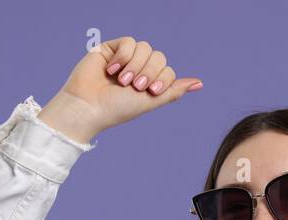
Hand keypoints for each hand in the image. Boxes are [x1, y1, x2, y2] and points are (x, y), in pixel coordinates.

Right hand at [39, 36, 203, 141]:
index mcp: (149, 83)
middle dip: (149, 72)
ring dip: (135, 65)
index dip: (162, 79)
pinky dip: (123, 56)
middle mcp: (138, 70)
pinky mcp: (111, 49)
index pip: (167, 70)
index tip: (149, 91)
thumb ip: (173, 91)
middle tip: (134, 86)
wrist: (88, 105)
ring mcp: (125, 59)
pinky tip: (112, 69)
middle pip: (159, 57)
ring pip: (145, 48)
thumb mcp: (150, 102)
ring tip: (121, 80)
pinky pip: (129, 42)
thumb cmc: (116, 109)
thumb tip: (199, 83)